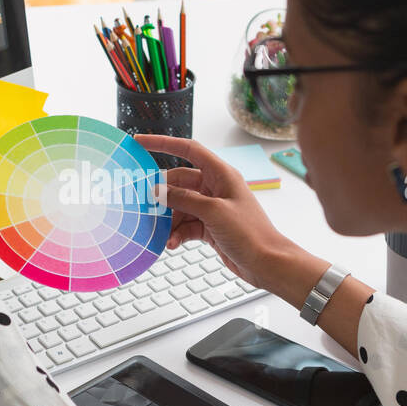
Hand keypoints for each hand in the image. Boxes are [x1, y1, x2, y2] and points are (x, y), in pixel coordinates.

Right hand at [135, 135, 300, 291]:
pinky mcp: (210, 226)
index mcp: (221, 174)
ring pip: (180, 206)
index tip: (140, 142)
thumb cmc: (250, 233)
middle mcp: (216, 188)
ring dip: (170, 221)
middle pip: (179, 183)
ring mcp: (212, 208)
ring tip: (163, 235)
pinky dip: (177, 233)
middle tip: (146, 207)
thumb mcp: (213, 212)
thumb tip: (158, 191)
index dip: (163, 143)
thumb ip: (184, 199)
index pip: (189, 150)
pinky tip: (172, 244)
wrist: (266, 263)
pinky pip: (186, 224)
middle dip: (163, 197)